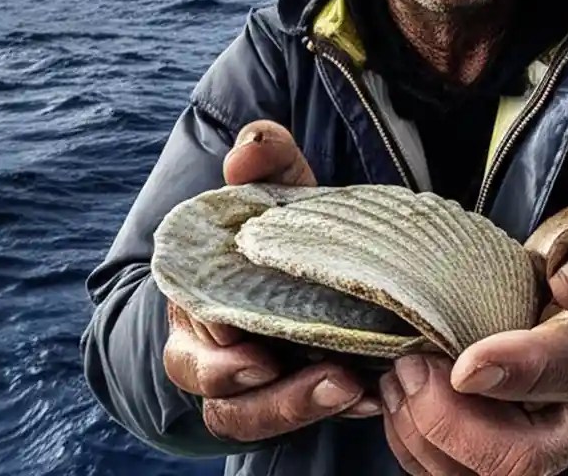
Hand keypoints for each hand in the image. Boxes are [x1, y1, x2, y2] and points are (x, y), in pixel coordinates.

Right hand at [162, 120, 381, 441]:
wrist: (312, 261)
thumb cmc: (283, 225)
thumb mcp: (278, 188)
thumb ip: (267, 159)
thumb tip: (250, 146)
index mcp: (198, 298)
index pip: (192, 334)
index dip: (215, 348)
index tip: (246, 338)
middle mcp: (214, 350)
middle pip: (219, 392)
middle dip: (267, 394)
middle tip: (327, 377)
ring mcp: (251, 384)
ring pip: (253, 417)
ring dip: (301, 407)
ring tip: (354, 389)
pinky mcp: (289, 399)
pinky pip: (300, 420)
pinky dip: (336, 410)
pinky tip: (375, 400)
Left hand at [378, 204, 567, 474]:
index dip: (515, 371)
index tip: (464, 365)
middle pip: (520, 461)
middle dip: (450, 423)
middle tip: (410, 366)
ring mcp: (534, 445)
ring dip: (420, 433)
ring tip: (399, 374)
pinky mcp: (491, 453)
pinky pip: (444, 472)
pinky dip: (408, 441)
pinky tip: (397, 396)